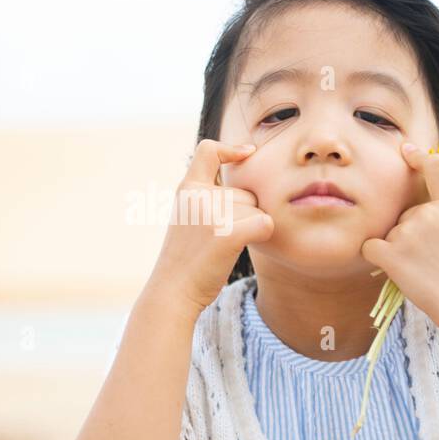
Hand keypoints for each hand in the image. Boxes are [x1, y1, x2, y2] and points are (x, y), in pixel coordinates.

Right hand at [148, 139, 274, 313]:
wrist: (173, 290)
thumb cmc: (186, 258)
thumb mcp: (187, 217)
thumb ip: (208, 198)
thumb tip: (246, 185)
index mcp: (187, 189)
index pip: (208, 150)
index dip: (230, 149)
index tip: (248, 153)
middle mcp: (199, 196)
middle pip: (245, 193)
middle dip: (243, 213)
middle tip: (217, 238)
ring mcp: (213, 214)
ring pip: (257, 210)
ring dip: (250, 228)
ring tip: (221, 247)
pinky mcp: (228, 233)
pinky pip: (265, 223)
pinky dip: (262, 236)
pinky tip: (242, 247)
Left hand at [360, 141, 438, 335]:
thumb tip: (411, 214)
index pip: (435, 170)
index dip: (419, 157)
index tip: (406, 148)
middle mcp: (428, 211)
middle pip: (403, 216)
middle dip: (410, 236)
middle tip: (433, 261)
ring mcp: (409, 230)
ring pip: (388, 234)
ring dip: (398, 251)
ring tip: (423, 270)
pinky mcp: (391, 251)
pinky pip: (370, 247)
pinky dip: (378, 259)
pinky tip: (398, 271)